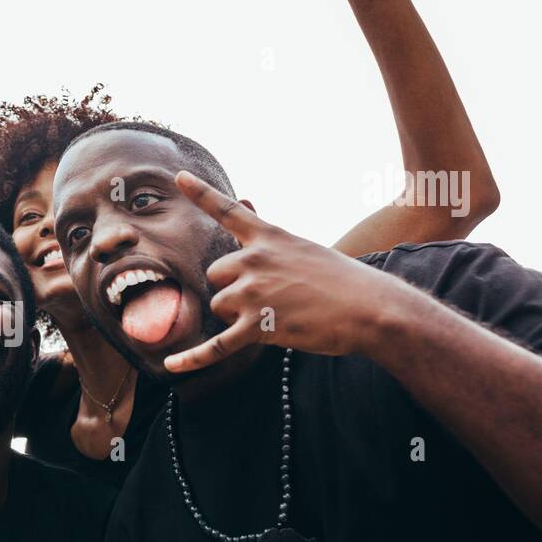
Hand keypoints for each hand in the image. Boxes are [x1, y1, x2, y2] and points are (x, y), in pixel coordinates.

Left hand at [163, 170, 414, 373]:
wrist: (370, 308)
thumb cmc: (342, 281)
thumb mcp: (303, 249)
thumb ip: (268, 239)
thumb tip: (246, 210)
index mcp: (269, 237)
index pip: (227, 210)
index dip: (200, 193)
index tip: (177, 177)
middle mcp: (254, 259)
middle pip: (215, 275)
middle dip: (232, 289)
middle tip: (267, 298)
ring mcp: (254, 292)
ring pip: (218, 305)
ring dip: (235, 316)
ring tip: (271, 316)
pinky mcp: (257, 326)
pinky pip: (216, 345)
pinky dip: (193, 358)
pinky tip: (171, 364)